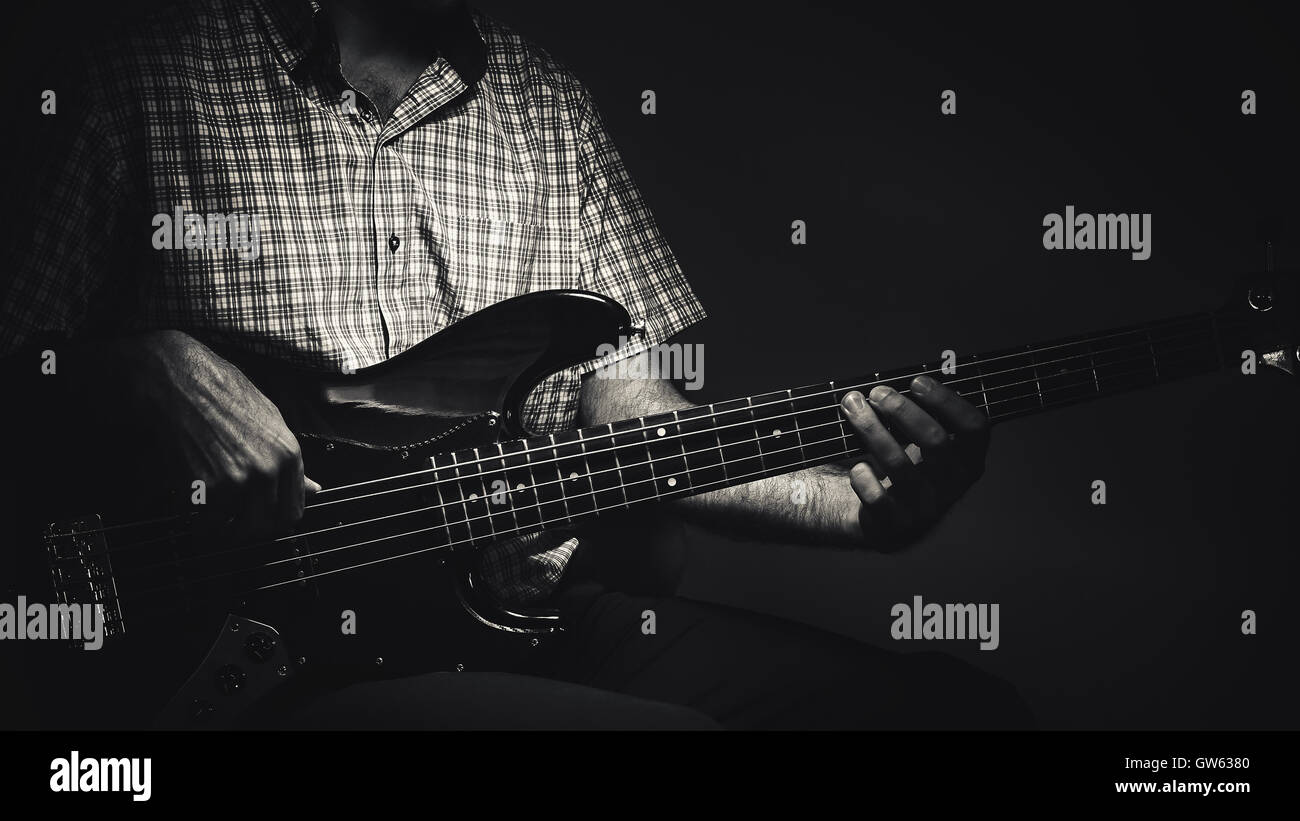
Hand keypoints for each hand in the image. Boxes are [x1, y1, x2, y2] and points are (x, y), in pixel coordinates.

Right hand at [125, 330, 319, 538]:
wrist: (182, 382)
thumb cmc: (223, 395)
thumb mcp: (271, 421)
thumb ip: (291, 462)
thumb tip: (313, 489)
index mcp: (288, 454)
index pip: (293, 512)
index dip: (275, 521)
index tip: (261, 519)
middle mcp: (268, 470)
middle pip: (267, 527)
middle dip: (249, 529)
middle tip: (233, 522)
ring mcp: (238, 481)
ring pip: (236, 528)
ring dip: (223, 526)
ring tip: (212, 508)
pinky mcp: (206, 486)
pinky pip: (207, 521)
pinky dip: (199, 518)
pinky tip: (195, 499)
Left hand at [839, 375, 989, 546]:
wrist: (880, 517)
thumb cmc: (904, 465)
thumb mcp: (922, 442)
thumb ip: (923, 413)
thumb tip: (903, 379)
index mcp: (968, 460)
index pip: (974, 427)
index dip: (947, 401)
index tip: (916, 382)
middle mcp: (954, 486)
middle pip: (935, 441)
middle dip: (902, 410)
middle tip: (877, 393)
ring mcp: (926, 508)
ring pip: (899, 464)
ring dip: (871, 429)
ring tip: (852, 406)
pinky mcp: (896, 526)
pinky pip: (878, 499)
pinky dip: (864, 478)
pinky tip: (857, 466)